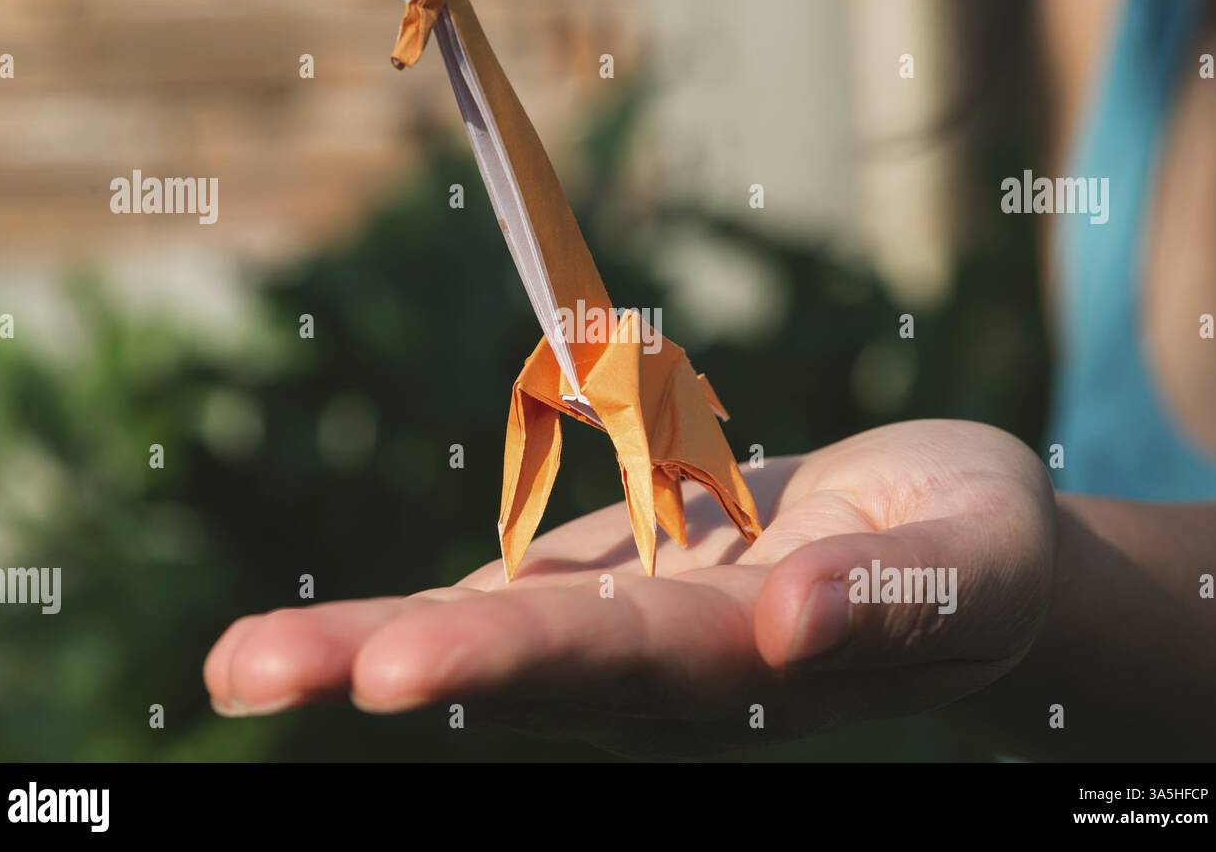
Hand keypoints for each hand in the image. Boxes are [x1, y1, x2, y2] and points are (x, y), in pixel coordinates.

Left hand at [203, 420, 1055, 756]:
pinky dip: (410, 617)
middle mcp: (665, 665)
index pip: (620, 663)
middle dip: (390, 663)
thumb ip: (890, 599)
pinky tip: (308, 646)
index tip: (396, 663)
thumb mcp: (969, 562)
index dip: (512, 660)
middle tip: (251, 670)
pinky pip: (505, 601)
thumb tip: (787, 627)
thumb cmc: (977, 549)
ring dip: (361, 649)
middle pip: (519, 665)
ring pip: (490, 642)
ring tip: (238, 666)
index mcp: (749, 662)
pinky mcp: (611, 589)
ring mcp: (627, 631)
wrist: (942, 546)